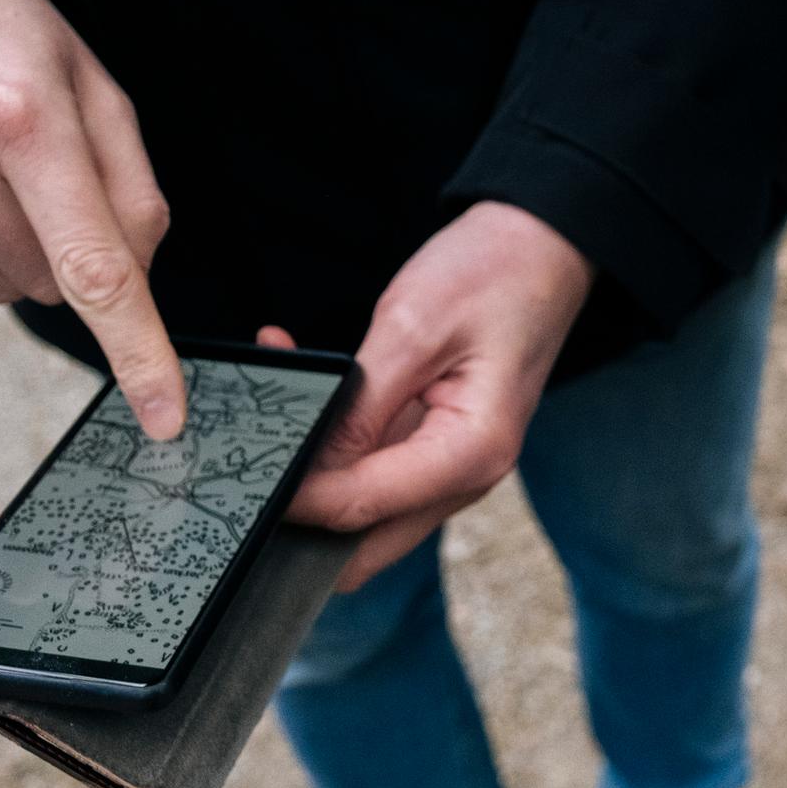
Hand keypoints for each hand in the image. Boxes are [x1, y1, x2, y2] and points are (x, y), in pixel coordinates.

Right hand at [0, 0, 184, 437]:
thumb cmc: (12, 40)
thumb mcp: (98, 88)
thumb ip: (134, 191)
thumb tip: (137, 285)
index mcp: (25, 123)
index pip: (94, 268)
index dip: (137, 350)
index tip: (165, 418)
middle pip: (48, 285)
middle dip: (64, 249)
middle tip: (41, 175)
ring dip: (10, 248)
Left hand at [260, 201, 595, 589]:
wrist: (542, 248)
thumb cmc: (492, 275)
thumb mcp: (413, 328)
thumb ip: (358, 404)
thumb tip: (306, 464)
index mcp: (472, 453)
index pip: (362, 506)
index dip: (296, 498)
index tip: (244, 472)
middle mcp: (467, 477)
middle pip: (365, 539)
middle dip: (304, 517)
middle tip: (248, 471)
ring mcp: (453, 468)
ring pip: (366, 514)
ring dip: (317, 481)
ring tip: (272, 422)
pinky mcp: (437, 449)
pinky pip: (375, 473)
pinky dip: (334, 453)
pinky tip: (306, 401)